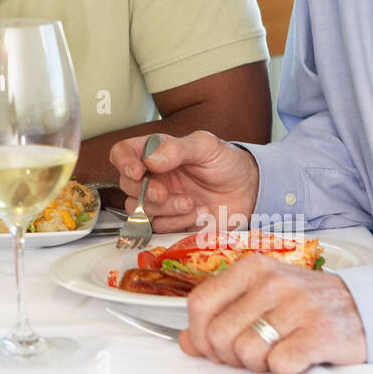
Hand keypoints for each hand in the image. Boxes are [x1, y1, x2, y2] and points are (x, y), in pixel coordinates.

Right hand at [110, 131, 259, 232]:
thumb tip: (150, 159)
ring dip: (162, 210)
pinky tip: (195, 214)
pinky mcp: (169, 222)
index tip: (137, 172)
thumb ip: (177, 149)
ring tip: (190, 203)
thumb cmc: (226, 163)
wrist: (249, 192)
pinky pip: (156, 227)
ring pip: (138, 209)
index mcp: (155, 152)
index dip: (123, 162)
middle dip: (145, 192)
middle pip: (126, 186)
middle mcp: (152, 176)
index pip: (122, 152)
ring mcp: (159, 201)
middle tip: (164, 192)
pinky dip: (175, 223)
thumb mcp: (206, 146)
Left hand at [179, 254, 367, 373]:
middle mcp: (273, 282)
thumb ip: (221, 314)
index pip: (200, 303)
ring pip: (246, 351)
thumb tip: (186, 341)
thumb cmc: (308, 303)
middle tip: (248, 356)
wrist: (366, 307)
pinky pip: (279, 364)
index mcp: (252, 268)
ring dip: (256, 365)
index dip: (199, 334)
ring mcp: (298, 305)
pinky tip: (295, 359)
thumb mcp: (261, 297)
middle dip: (228, 356)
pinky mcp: (320, 332)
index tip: (212, 347)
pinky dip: (283, 370)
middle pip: (219, 333)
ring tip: (274, 354)